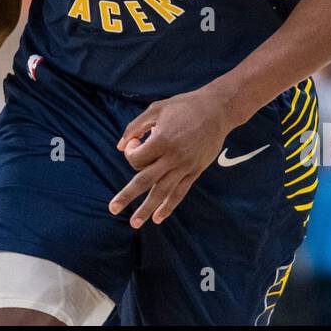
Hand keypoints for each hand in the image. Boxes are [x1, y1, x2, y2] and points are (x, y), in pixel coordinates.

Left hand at [110, 91, 231, 228]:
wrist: (217, 110)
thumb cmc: (183, 106)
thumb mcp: (156, 109)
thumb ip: (135, 127)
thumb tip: (119, 146)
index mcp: (162, 140)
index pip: (136, 158)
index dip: (131, 151)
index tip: (137, 141)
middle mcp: (173, 157)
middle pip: (145, 181)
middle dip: (127, 195)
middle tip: (112, 209)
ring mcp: (185, 166)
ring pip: (162, 192)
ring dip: (147, 208)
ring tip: (135, 224)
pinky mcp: (195, 171)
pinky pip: (180, 192)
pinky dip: (168, 206)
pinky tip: (158, 218)